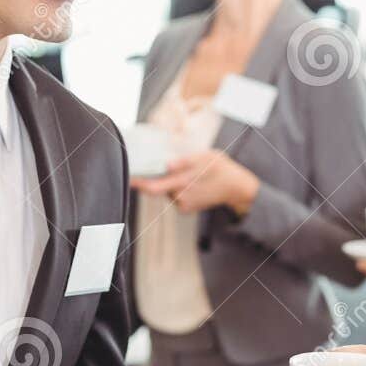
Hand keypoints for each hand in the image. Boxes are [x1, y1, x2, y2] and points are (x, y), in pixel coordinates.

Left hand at [130, 149, 259, 215]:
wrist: (236, 187)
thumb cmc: (221, 168)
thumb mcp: (206, 156)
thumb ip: (185, 161)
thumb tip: (167, 165)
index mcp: (184, 181)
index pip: (153, 186)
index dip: (138, 183)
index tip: (128, 179)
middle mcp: (181, 196)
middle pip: (158, 187)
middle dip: (157, 178)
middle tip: (164, 170)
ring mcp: (183, 204)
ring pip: (167, 191)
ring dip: (170, 182)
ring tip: (189, 174)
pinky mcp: (186, 209)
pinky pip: (174, 196)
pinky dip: (177, 189)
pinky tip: (192, 184)